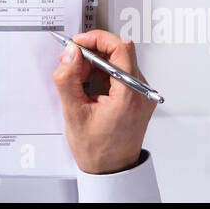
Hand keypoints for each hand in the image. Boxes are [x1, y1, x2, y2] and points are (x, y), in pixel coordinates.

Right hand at [52, 29, 156, 174]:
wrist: (111, 169)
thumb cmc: (97, 149)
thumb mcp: (73, 112)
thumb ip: (68, 78)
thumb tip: (70, 53)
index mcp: (129, 95)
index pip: (120, 48)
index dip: (97, 39)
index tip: (79, 43)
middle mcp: (141, 92)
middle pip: (120, 52)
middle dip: (93, 52)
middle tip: (74, 63)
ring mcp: (141, 94)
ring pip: (119, 60)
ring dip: (96, 63)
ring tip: (80, 80)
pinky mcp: (137, 96)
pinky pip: (121, 72)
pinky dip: (102, 72)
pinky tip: (89, 86)